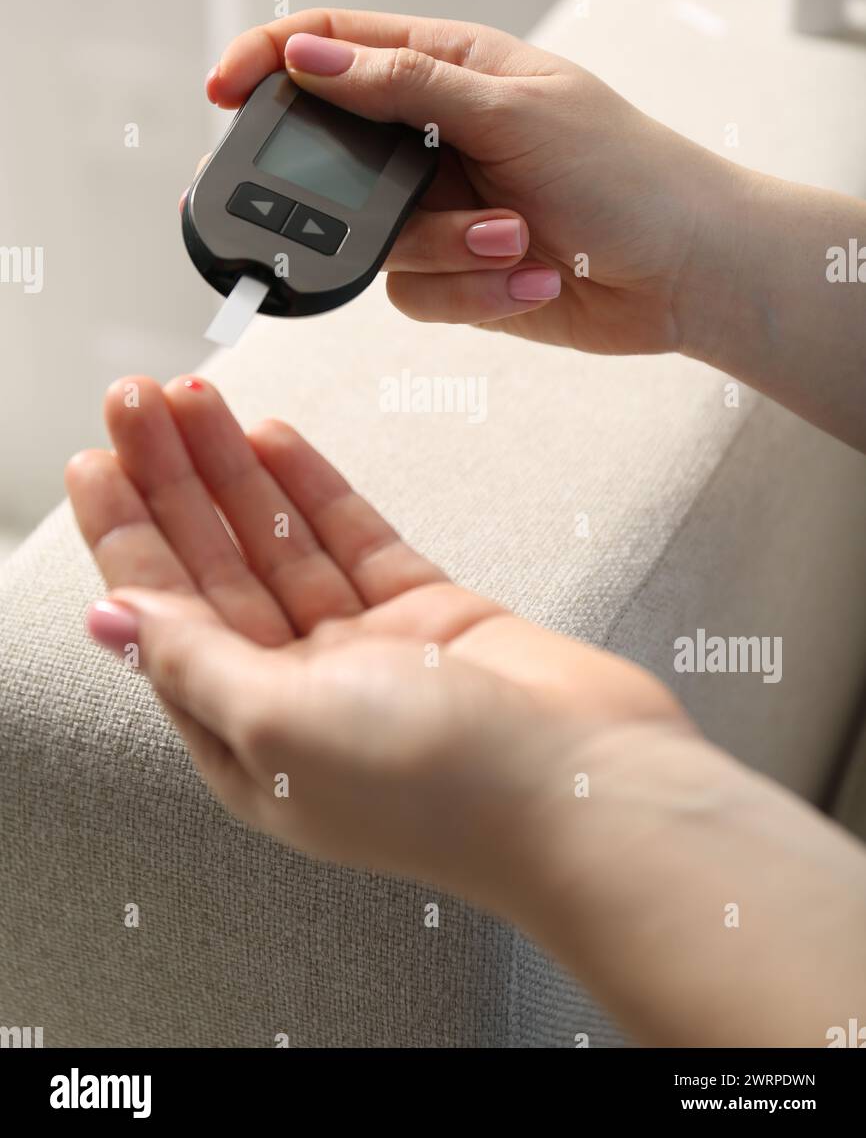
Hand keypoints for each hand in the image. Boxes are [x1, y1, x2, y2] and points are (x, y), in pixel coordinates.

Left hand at [66, 375, 682, 911]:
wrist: (592, 788)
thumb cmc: (447, 792)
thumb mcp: (284, 726)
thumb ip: (195, 664)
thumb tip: (110, 623)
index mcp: (249, 739)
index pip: (165, 617)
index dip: (124, 534)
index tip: (95, 461)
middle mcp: (300, 694)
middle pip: (215, 568)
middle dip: (172, 481)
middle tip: (136, 401)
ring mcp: (366, 652)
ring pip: (279, 542)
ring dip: (233, 470)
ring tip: (194, 400)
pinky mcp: (428, 616)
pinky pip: (351, 538)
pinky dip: (311, 488)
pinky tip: (273, 442)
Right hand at [190, 8, 741, 354]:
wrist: (688, 271)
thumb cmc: (628, 173)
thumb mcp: (513, 112)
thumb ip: (405, 87)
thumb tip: (309, 55)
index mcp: (452, 70)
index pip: (336, 43)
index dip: (271, 59)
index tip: (223, 93)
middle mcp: (439, 137)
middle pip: (342, 160)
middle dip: (376, 201)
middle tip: (435, 210)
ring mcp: (446, 208)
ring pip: (380, 243)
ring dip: (453, 253)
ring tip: (524, 242)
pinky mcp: (460, 272)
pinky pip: (419, 294)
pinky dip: (475, 290)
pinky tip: (536, 277)